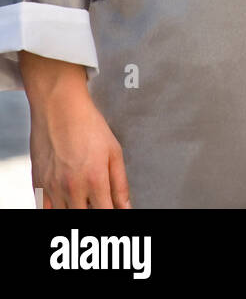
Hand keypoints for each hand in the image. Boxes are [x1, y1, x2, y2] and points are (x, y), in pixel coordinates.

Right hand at [23, 57, 131, 208]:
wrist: (59, 107)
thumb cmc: (88, 125)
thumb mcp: (114, 151)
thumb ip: (120, 184)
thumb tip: (126, 208)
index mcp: (95, 179)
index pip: (105, 214)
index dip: (111, 216)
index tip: (112, 210)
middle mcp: (72, 187)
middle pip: (83, 218)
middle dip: (92, 212)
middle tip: (96, 201)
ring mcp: (53, 188)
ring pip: (64, 217)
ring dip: (75, 211)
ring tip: (82, 199)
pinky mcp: (39, 185)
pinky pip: (44, 211)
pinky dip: (56, 210)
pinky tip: (65, 202)